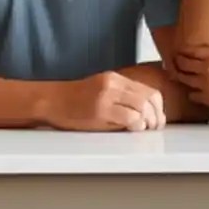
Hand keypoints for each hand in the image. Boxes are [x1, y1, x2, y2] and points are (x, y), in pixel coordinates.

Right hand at [36, 71, 164, 131]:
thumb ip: (120, 96)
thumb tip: (145, 112)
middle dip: (157, 116)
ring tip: (143, 129)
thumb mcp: (100, 91)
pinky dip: (137, 126)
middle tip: (154, 127)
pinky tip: (131, 129)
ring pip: (143, 107)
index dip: (158, 108)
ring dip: (148, 122)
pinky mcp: (100, 110)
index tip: (157, 119)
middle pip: (150, 98)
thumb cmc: (72, 101)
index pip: (149, 91)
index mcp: (114, 79)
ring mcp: (106, 97)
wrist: (50, 101)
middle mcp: (112, 84)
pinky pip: (130, 118)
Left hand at [174, 45, 208, 119]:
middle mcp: (206, 73)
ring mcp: (207, 91)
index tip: (183, 50)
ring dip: (185, 79)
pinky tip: (201, 91)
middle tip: (179, 62)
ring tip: (189, 76)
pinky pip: (195, 98)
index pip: (187, 51)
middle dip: (179, 63)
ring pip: (184, 83)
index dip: (184, 50)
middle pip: (180, 66)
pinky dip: (195, 93)